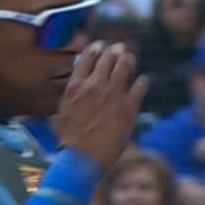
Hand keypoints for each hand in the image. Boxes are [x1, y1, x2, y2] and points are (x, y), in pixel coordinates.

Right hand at [54, 41, 147, 168]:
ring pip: (126, 65)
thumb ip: (73, 93)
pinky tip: (141, 82)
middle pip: (108, 57)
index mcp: (76, 86)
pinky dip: (141, 82)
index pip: (87, 57)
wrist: (82, 158)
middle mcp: (95, 86)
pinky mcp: (129, 107)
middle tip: (119, 48)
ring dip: (128, 59)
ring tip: (129, 59)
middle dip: (115, 50)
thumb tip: (80, 83)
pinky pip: (141, 84)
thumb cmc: (69, 138)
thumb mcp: (63, 111)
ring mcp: (114, 94)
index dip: (95, 48)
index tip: (100, 46)